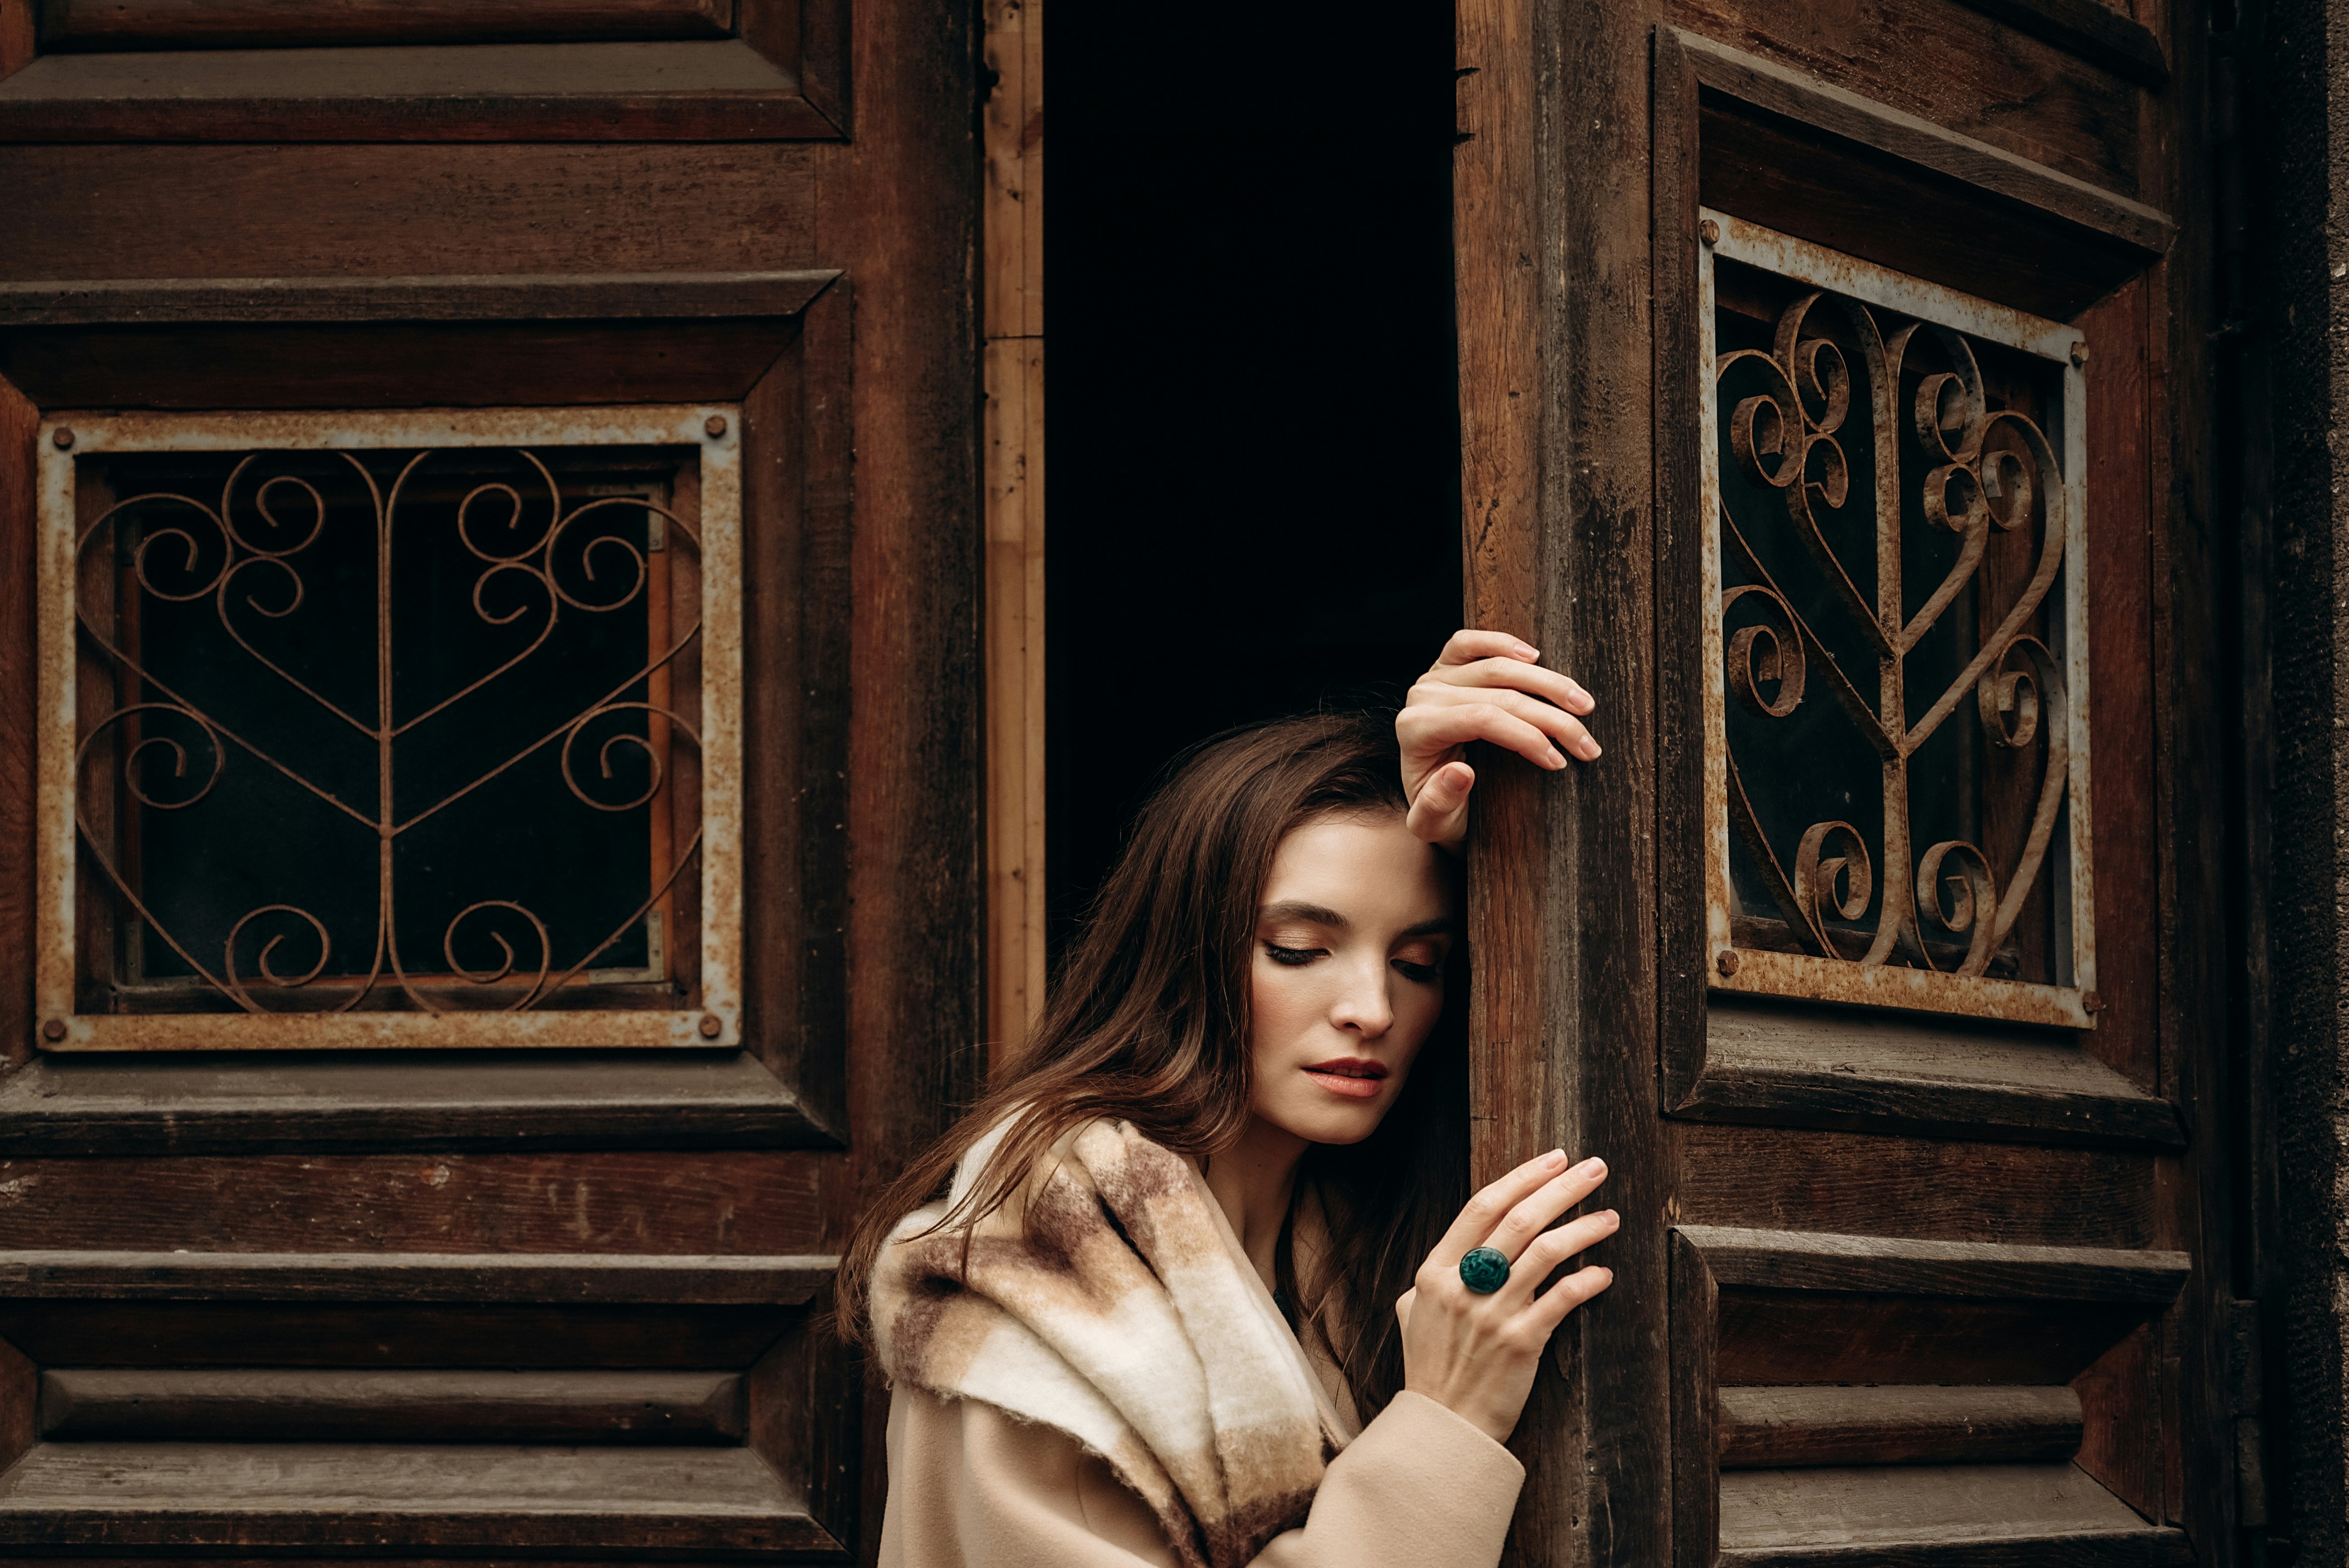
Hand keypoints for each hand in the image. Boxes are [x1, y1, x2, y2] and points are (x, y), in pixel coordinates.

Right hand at [1394, 1149, 1615, 1443]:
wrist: (1443, 1426)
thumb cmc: (1430, 1368)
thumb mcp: (1413, 1314)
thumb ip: (1435, 1278)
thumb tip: (1459, 1252)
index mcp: (1435, 1272)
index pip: (1482, 1206)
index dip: (1522, 1177)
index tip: (1554, 1160)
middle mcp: (1463, 1286)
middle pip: (1520, 1220)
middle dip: (1563, 1188)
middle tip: (1594, 1169)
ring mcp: (1492, 1314)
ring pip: (1547, 1253)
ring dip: (1584, 1229)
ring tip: (1611, 1217)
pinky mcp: (1521, 1343)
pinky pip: (1562, 1300)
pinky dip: (1587, 1281)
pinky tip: (1604, 1273)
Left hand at [1396, 629, 1599, 848]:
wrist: (1430, 796)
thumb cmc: (1437, 811)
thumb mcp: (1432, 824)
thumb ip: (1437, 805)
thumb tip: (1460, 773)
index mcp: (1415, 730)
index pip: (1481, 719)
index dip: (1525, 736)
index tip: (1559, 761)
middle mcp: (1423, 696)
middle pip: (1497, 693)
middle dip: (1550, 719)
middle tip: (1586, 745)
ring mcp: (1435, 677)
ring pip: (1497, 666)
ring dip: (1548, 683)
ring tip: (1583, 705)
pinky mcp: (1446, 666)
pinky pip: (1469, 643)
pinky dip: (1504, 644)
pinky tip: (1536, 657)